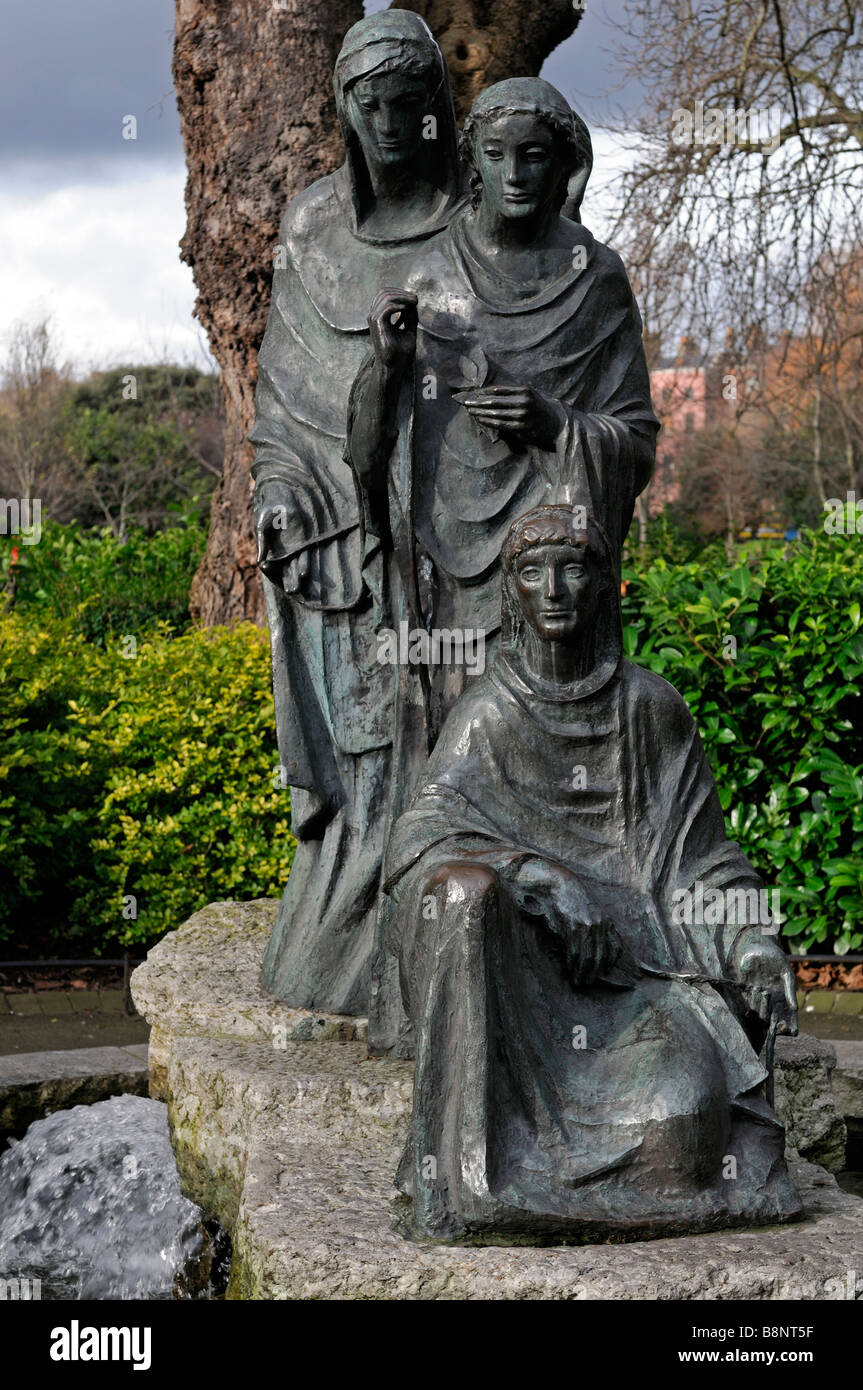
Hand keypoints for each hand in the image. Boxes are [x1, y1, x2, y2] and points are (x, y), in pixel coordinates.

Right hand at [255, 496, 309, 594]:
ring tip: (297, 587)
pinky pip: (306, 556)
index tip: (271, 577)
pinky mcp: (305, 542)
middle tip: (290, 591)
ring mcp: (296, 548)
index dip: (273, 574)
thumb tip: (259, 561)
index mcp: (273, 551)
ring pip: (297, 567)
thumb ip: (262, 543)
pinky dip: (305, 565)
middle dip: (289, 580)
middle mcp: (285, 553)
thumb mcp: (262, 527)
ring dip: (297, 577)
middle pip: (287, 571)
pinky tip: (304, 574)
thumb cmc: (269, 511)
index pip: (273, 567)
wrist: (282, 499)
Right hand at [368, 288, 417, 374]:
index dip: (400, 293)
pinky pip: (387, 308)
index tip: (415, 300)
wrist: (394, 368)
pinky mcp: (377, 325)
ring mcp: (374, 320)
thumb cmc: (400, 354)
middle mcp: (374, 316)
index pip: (385, 295)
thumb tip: (414, 303)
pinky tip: (408, 309)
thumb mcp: (409, 331)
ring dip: (402, 297)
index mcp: (379, 317)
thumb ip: (411, 317)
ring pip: (385, 297)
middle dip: (402, 293)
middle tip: (416, 299)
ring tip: (414, 303)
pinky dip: (399, 306)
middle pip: (384, 292)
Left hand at [461, 385, 565, 448]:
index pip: (499, 390)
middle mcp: (523, 402)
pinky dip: (488, 422)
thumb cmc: (539, 409)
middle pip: (494, 401)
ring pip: (495, 414)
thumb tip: (491, 392)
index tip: (472, 393)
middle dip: (478, 402)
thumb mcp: (530, 395)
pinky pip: (500, 424)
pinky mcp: (520, 428)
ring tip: (470, 411)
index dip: (484, 392)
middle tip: (465, 402)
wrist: (555, 425)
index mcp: (525, 390)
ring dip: (480, 412)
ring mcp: (522, 415)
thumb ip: (514, 393)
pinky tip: (480, 420)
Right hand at [515, 858, 617, 985]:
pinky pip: (574, 949)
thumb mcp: (592, 910)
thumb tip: (594, 948)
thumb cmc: (574, 896)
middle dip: (595, 972)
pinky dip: (572, 962)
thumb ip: (597, 926)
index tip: (605, 972)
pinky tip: (570, 968)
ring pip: (587, 956)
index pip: (615, 947)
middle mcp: (600, 925)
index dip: (611, 962)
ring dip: (582, 971)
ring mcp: (587, 926)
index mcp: (607, 921)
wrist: (560, 883)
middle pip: (600, 956)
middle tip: (588, 982)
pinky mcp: (573, 926)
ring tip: (579, 980)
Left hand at [734, 940, 797, 1036]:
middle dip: (776, 1027)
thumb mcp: (786, 974)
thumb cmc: (776, 959)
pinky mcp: (748, 992)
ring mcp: (759, 998)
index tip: (793, 1032)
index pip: (789, 1018)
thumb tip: (795, 1008)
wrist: (757, 948)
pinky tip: (754, 990)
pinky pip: (750, 1005)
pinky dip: (752, 1003)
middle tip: (778, 1026)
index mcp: (784, 998)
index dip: (791, 1027)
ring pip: (762, 1014)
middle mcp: (772, 1001)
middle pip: (774, 1021)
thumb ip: (790, 991)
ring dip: (762, 1007)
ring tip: (762, 989)